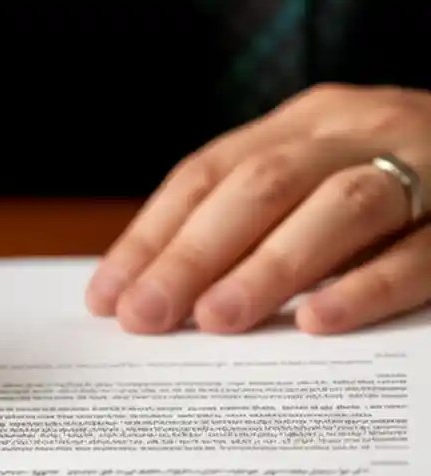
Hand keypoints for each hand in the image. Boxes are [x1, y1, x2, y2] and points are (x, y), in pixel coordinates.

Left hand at [86, 83, 430, 334]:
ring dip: (270, 267)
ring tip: (217, 320)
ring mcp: (419, 169)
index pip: (206, 175)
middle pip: (260, 188)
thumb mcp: (312, 177)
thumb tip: (147, 291)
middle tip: (146, 317)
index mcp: (300, 124)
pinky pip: (418, 252)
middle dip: (193, 255)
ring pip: (337, 209)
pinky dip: (365, 286)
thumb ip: (246, 219)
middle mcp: (354, 135)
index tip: (108, 297)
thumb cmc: (388, 182)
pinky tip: (318, 320)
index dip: (151, 236)